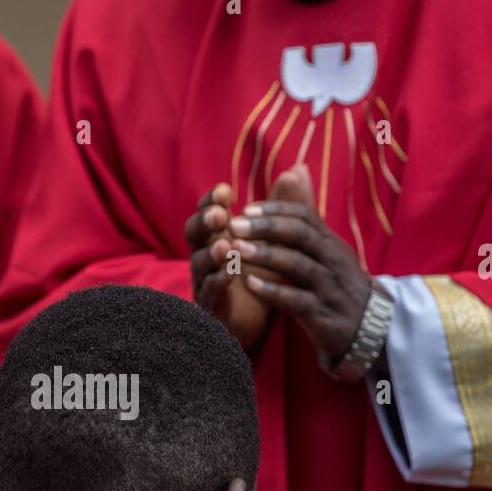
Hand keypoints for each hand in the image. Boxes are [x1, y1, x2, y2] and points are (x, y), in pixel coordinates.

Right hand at [186, 183, 271, 348]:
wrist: (260, 320)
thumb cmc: (262, 274)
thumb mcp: (276, 238)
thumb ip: (283, 205)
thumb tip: (298, 171)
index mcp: (219, 235)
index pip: (208, 211)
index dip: (212, 200)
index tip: (226, 190)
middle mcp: (206, 255)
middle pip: (193, 233)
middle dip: (204, 221)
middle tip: (219, 214)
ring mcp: (205, 280)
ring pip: (198, 263)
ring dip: (211, 253)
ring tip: (226, 244)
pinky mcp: (211, 306)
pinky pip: (209, 292)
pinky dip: (217, 281)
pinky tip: (230, 274)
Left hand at [228, 166, 373, 359]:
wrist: (370, 328)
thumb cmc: (338, 284)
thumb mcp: (326, 249)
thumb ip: (306, 215)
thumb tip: (296, 170)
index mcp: (330, 243)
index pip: (305, 217)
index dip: (275, 211)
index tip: (245, 209)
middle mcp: (331, 260)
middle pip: (301, 236)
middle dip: (267, 228)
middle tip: (234, 225)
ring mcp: (328, 287)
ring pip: (298, 266)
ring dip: (266, 256)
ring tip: (238, 250)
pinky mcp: (323, 315)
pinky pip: (297, 301)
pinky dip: (274, 292)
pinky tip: (251, 285)